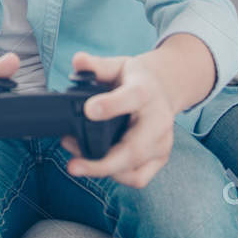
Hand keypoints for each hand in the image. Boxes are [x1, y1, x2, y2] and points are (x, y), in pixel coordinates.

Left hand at [60, 51, 175, 187]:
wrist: (164, 89)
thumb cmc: (134, 79)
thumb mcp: (117, 65)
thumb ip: (96, 65)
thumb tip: (78, 60)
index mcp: (146, 91)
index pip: (132, 98)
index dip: (111, 106)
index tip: (89, 111)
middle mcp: (159, 120)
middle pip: (134, 148)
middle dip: (102, 162)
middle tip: (73, 165)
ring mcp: (162, 142)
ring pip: (134, 168)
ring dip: (103, 170)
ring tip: (76, 159)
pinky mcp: (161, 158)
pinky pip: (139, 178)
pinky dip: (117, 177)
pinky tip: (98, 167)